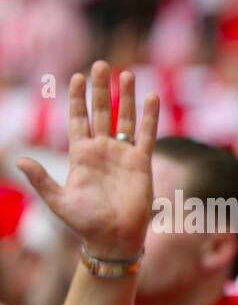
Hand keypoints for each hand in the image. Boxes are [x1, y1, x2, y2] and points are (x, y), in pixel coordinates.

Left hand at [14, 62, 158, 260]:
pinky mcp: (142, 163)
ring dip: (125, 97)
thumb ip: (41, 179)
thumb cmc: (85, 223)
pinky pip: (147, 135)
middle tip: (100, 66)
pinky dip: (150, 117)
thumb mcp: (58, 200)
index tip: (77, 77)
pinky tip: (151, 98)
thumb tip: (19, 159)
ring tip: (125, 74)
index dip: (77, 98)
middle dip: (100, 89)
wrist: (115, 238)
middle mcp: (102, 150)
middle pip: (101, 112)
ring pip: (125, 119)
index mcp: (81, 155)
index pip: (78, 119)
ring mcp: (123, 155)